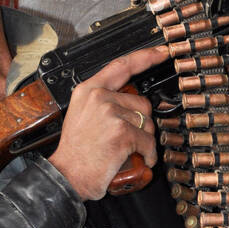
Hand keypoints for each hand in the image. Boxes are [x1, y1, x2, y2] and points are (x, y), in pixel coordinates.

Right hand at [48, 45, 166, 200]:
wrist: (67, 175)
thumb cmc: (76, 151)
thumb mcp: (82, 114)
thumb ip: (103, 100)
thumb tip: (131, 99)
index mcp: (88, 90)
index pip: (122, 65)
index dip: (146, 57)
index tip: (162, 52)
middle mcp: (99, 97)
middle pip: (141, 103)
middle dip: (141, 123)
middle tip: (124, 139)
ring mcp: (111, 113)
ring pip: (147, 123)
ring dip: (143, 140)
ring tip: (124, 150)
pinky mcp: (122, 132)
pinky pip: (149, 141)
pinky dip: (148, 154)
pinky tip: (136, 159)